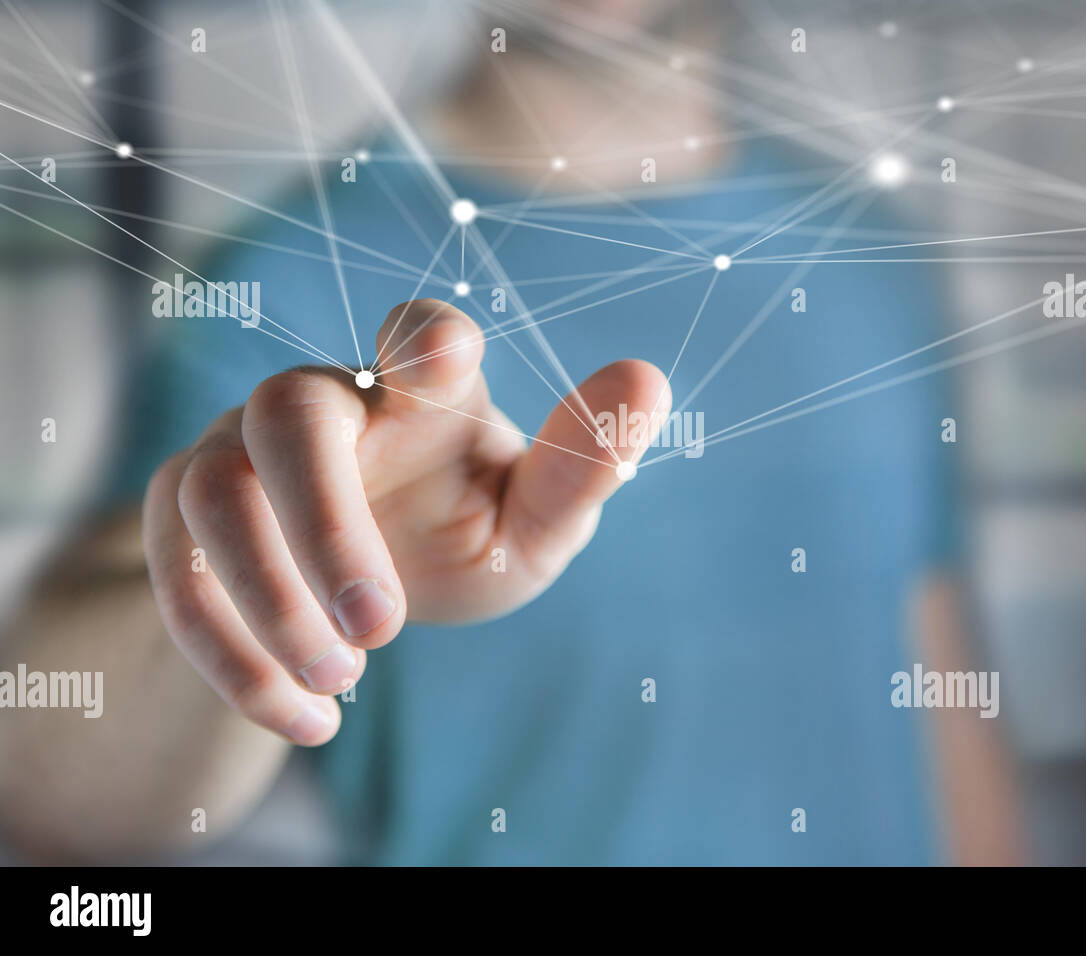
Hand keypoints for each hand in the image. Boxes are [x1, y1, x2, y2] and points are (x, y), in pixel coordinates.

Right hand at [143, 299, 667, 745]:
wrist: (368, 597)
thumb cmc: (463, 533)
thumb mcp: (534, 522)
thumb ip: (582, 465)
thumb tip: (647, 381)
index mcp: (423, 392)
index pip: (419, 334)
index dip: (422, 341)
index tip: (439, 372)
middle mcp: (325, 403)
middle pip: (287, 414)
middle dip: (325, 526)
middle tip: (380, 633)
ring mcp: (239, 450)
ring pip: (213, 493)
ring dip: (270, 600)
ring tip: (344, 681)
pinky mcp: (184, 518)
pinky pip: (175, 575)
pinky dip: (232, 657)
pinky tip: (305, 720)